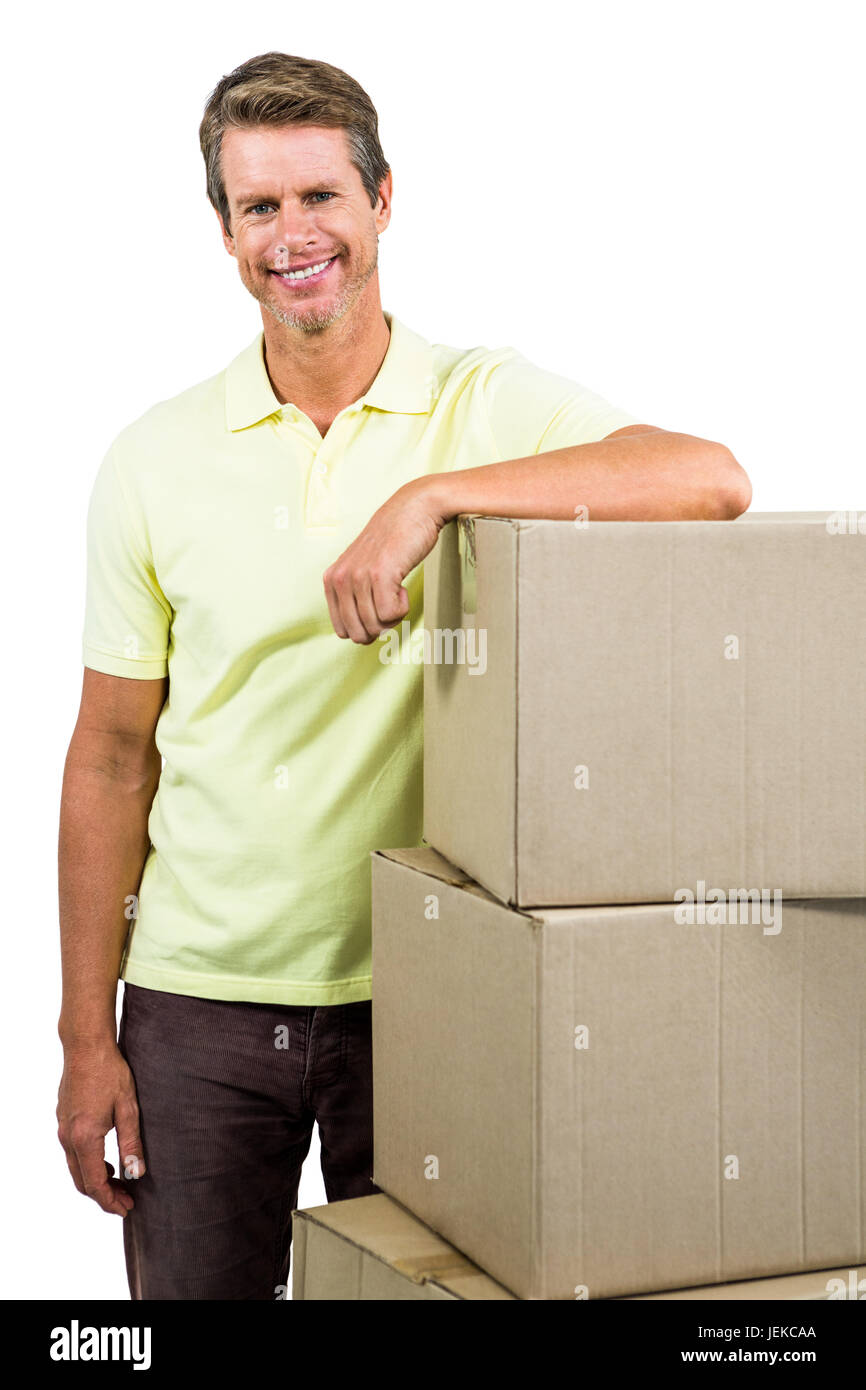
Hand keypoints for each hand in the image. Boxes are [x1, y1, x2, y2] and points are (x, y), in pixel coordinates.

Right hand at [57, 1040, 145, 1216]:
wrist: (86, 1045)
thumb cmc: (110, 1072)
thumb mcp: (128, 1108)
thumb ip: (132, 1143)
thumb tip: (137, 1175)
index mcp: (84, 1138)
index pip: (95, 1183)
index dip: (110, 1201)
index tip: (126, 1209)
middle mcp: (68, 1137)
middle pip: (82, 1181)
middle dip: (103, 1196)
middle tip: (126, 1201)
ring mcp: (62, 1128)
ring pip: (76, 1168)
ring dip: (96, 1180)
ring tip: (120, 1183)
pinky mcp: (63, 1120)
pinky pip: (73, 1153)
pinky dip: (89, 1165)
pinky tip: (107, 1160)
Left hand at [323, 477, 444, 642]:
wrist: (414, 509)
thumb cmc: (395, 541)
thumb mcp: (363, 568)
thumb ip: (354, 596)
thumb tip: (362, 636)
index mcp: (332, 579)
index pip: (342, 630)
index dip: (366, 627)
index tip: (379, 607)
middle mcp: (340, 578)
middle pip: (358, 633)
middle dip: (379, 627)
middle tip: (390, 602)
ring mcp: (358, 576)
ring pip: (375, 626)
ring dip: (394, 615)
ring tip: (397, 589)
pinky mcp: (379, 575)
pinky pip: (389, 614)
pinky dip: (402, 608)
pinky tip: (402, 585)